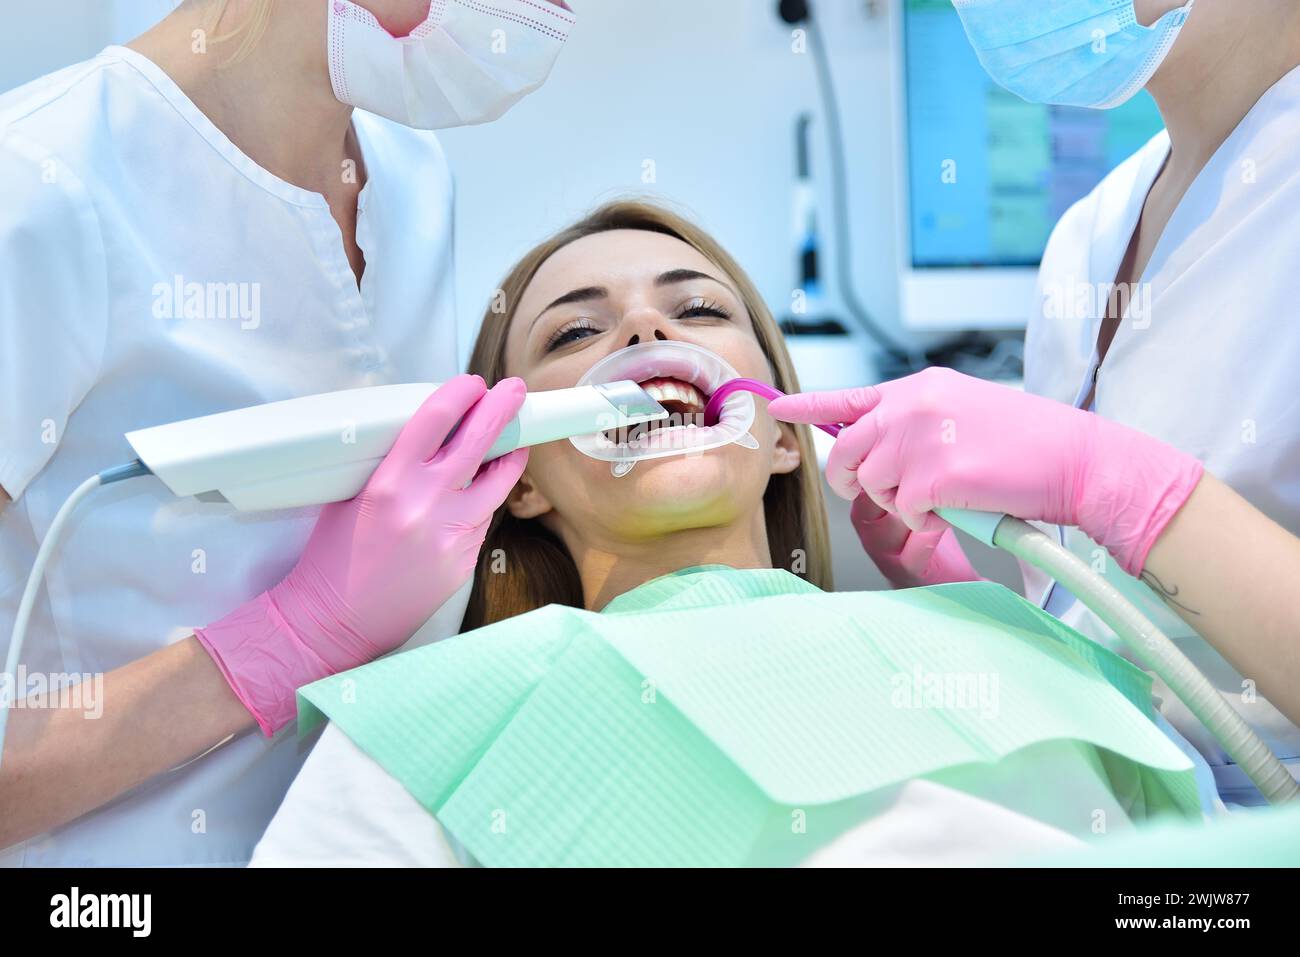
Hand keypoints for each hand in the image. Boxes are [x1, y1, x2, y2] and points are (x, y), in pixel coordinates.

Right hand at [195, 374, 528, 734]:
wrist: (333, 620)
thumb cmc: (333, 556)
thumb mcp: (351, 495)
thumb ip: (392, 464)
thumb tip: (432, 436)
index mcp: (390, 483)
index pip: (436, 420)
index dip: (461, 394)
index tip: (473, 383)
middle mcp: (426, 506)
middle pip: (480, 443)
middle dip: (502, 409)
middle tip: (515, 391)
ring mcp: (451, 536)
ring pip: (496, 484)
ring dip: (507, 459)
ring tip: (514, 443)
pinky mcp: (464, 562)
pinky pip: (482, 521)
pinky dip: (482, 504)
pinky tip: (476, 497)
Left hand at [767, 367, 1202, 576]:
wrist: (1079, 459)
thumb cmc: (1028, 444)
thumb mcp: (961, 413)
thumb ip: (912, 424)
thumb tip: (873, 451)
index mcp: (918, 388)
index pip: (846, 398)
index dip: (806, 408)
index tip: (777, 408)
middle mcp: (911, 406)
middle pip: (846, 454)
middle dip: (858, 483)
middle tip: (891, 493)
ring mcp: (920, 438)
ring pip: (872, 486)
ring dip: (901, 504)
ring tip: (943, 496)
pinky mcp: (935, 475)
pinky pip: (904, 512)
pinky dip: (926, 522)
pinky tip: (957, 508)